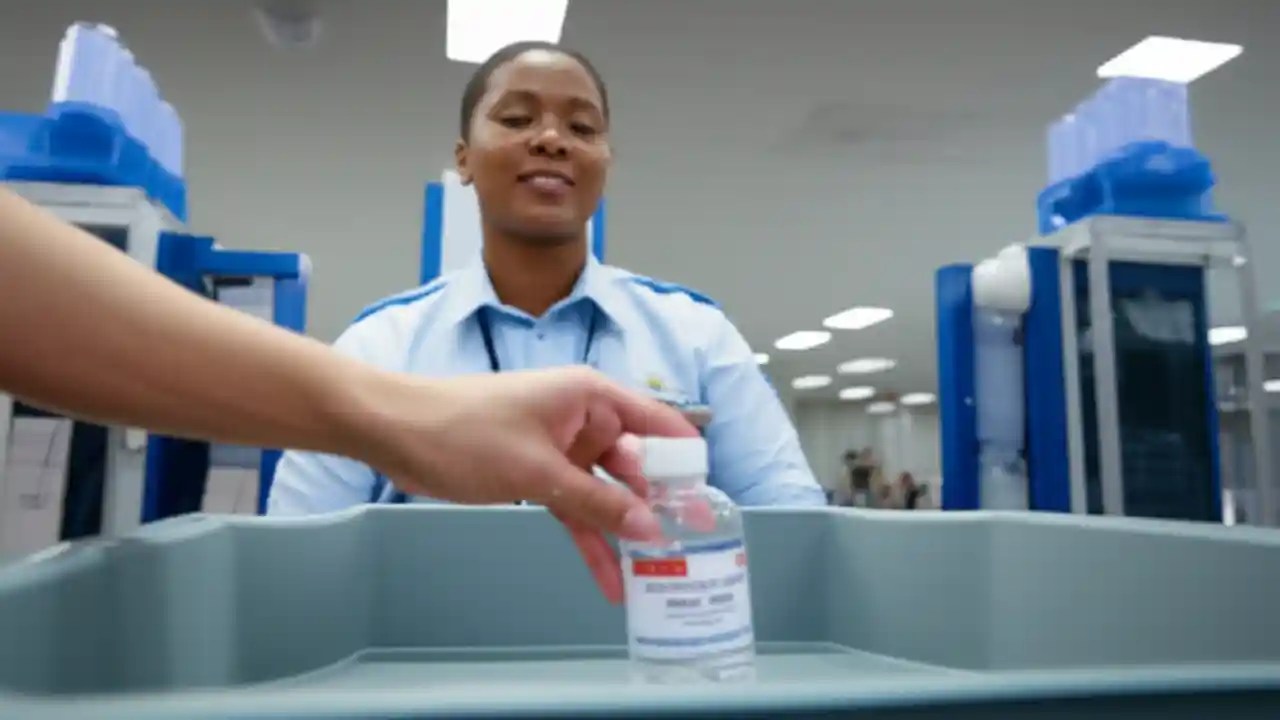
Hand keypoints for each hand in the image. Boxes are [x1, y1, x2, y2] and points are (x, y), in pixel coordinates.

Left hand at [353, 366, 697, 601]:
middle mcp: (582, 419)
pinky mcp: (537, 473)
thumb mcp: (537, 472)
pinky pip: (575, 507)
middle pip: (635, 464)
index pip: (657, 424)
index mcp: (590, 397)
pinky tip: (608, 578)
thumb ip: (597, 502)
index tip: (708, 498)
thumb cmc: (463, 431)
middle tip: (688, 550)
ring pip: (606, 493)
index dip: (685, 460)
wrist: (396, 432)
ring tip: (654, 576)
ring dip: (624, 532)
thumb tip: (651, 528)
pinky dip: (590, 538)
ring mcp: (560, 448)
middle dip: (658, 506)